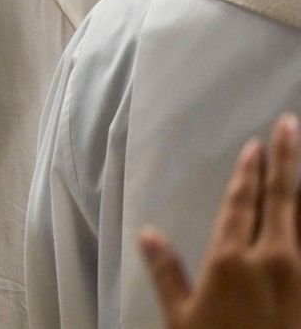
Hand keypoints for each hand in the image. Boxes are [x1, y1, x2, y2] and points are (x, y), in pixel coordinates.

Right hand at [141, 114, 300, 328]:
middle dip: (286, 160)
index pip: (241, 203)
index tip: (256, 146)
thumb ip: (168, 273)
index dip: (249, 173)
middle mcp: (273, 259)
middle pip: (282, 198)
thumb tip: (148, 234)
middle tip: (290, 125)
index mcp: (230, 260)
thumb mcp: (182, 319)